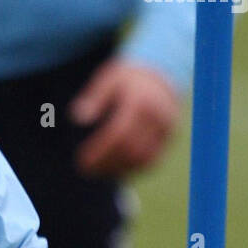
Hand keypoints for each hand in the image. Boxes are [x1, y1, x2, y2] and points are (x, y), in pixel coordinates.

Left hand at [69, 59, 179, 177]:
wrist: (162, 75)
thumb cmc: (127, 79)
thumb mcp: (108, 79)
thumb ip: (93, 97)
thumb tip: (78, 118)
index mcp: (142, 101)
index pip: (119, 132)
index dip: (100, 150)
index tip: (81, 160)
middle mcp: (159, 117)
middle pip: (131, 148)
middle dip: (106, 163)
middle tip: (84, 169)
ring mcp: (167, 130)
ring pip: (143, 159)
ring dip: (118, 169)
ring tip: (95, 172)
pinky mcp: (168, 140)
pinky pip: (151, 161)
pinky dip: (130, 169)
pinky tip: (111, 170)